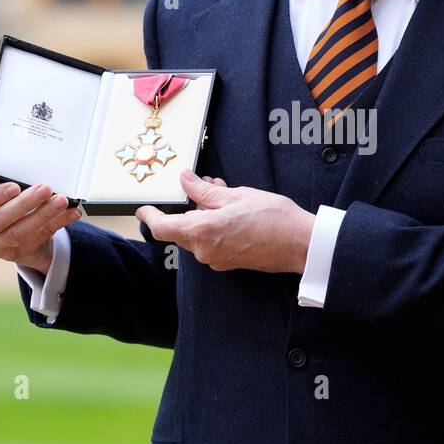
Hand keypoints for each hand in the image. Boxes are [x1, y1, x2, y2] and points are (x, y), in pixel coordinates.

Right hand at [0, 109, 82, 272]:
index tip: (12, 186)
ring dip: (44, 215)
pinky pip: (41, 237)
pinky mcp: (19, 252)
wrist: (7, 229)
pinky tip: (71, 211)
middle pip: (0, 220)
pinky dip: (57, 224)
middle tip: (45, 187)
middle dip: (25, 204)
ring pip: (21, 232)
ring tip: (62, 199)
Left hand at [136, 170, 314, 274]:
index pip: (162, 228)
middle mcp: (205, 250)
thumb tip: (185, 180)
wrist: (300, 244)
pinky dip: (213, 228)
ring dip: (202, 216)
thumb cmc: (273, 218)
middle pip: (180, 230)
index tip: (144, 208)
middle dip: (186, 209)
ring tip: (222, 194)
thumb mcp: (236, 196)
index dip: (150, 217)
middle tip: (201, 187)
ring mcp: (216, 260)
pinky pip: (211, 243)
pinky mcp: (228, 263)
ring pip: (197, 235)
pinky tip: (230, 212)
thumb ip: (204, 191)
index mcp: (202, 232)